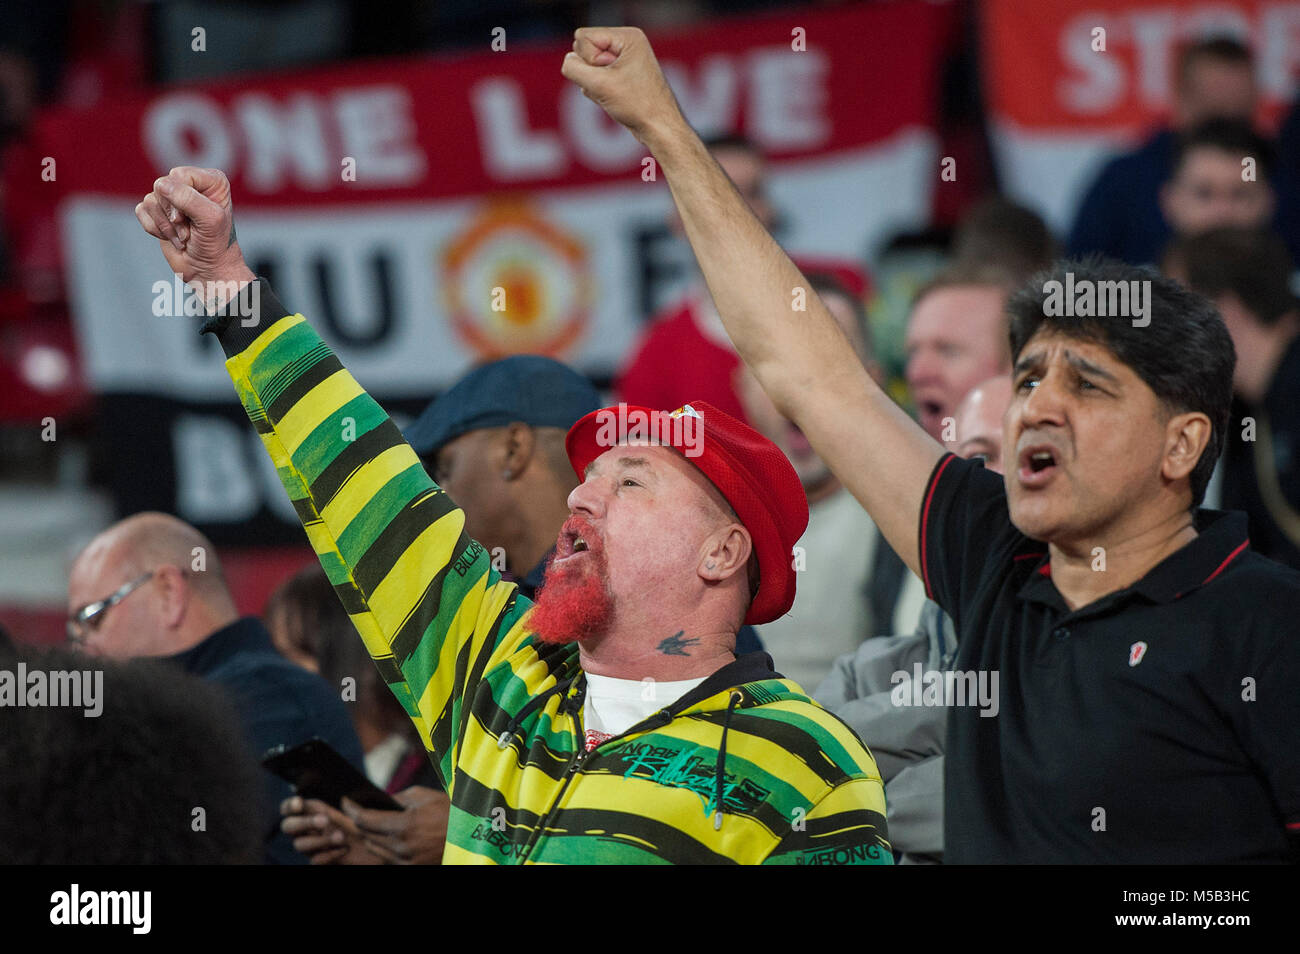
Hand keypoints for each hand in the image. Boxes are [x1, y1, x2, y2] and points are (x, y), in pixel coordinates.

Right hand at [134, 165, 254, 301]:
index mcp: (211, 181)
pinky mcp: (157, 211)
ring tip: (184, 237)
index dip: (182, 198)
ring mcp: (173, 197)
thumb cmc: (215, 245)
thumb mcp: (210, 220)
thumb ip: (189, 199)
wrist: (206, 270)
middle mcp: (191, 184)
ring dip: (166, 226)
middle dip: (173, 215)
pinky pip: (141, 211)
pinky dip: (155, 229)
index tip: (196, 218)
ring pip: (150, 199)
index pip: (180, 175)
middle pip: (162, 186)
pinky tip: (172, 237)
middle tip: (189, 230)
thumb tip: (161, 185)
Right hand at [280, 795, 383, 864]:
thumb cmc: (373, 826)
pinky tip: (344, 850)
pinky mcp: (324, 861)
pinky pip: (314, 861)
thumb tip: (345, 800)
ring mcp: (316, 847)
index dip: (289, 806)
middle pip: (287, 826)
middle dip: (303, 822)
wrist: (383, 847)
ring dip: (319, 840)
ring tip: (342, 837)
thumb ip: (355, 808)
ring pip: (299, 845)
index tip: (299, 804)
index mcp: (317, 811)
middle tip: (325, 820)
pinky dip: (327, 855)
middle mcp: (312, 829)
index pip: (290, 808)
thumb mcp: (366, 814)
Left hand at [343, 786, 450, 864]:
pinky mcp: (412, 869)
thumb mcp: (424, 796)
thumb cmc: (451, 811)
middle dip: (360, 822)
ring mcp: (406, 861)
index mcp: (404, 826)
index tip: (346, 801)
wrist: (474, 835)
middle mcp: (402, 847)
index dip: (351, 809)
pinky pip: (388, 859)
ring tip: (374, 823)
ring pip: (374, 850)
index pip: (364, 819)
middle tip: (358, 810)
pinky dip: (385, 848)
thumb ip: (398, 798)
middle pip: (366, 836)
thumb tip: (379, 800)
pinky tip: (391, 837)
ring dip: (371, 836)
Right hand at [561, 27, 684, 147]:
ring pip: (587, 66)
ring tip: (616, 94)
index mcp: (627, 37)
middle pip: (583, 49)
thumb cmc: (637, 105)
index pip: (583, 37)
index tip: (612, 76)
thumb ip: (574, 69)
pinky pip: (594, 77)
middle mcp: (627, 44)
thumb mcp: (598, 84)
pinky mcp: (620, 74)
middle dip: (591, 71)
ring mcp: (624, 59)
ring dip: (594, 84)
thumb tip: (568, 62)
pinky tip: (615, 99)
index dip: (589, 61)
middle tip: (614, 86)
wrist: (659, 128)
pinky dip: (598, 91)